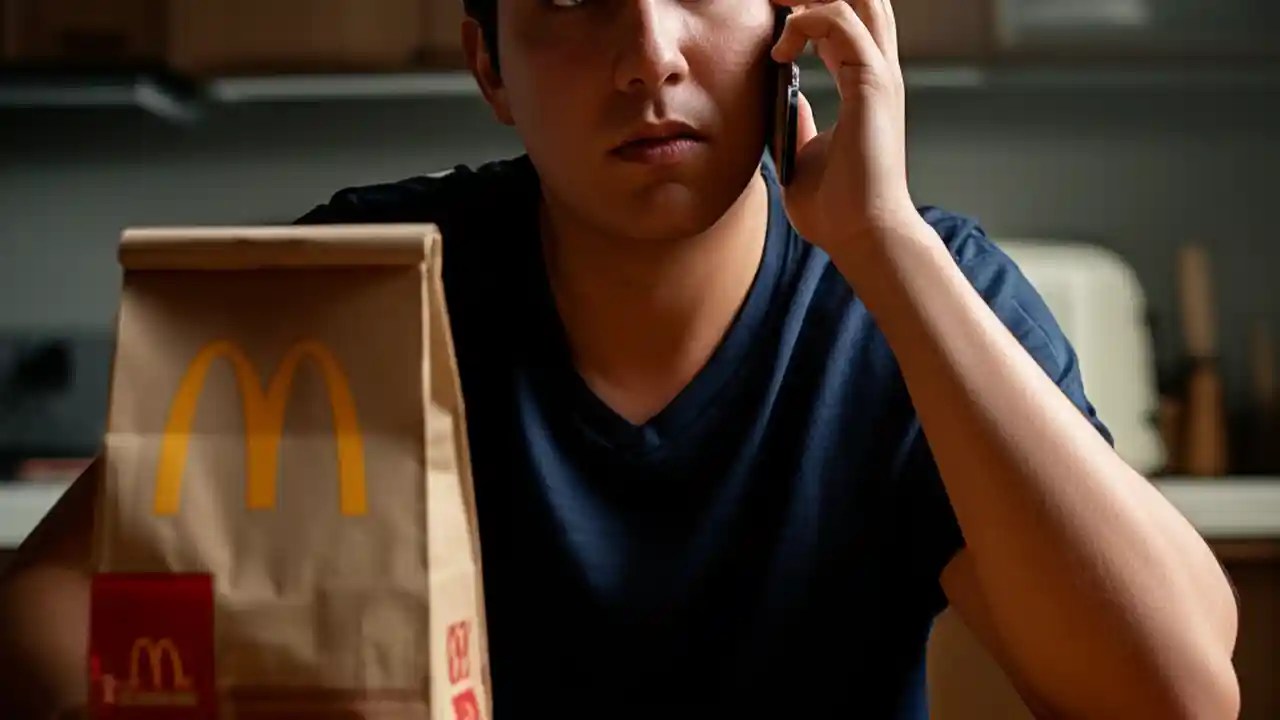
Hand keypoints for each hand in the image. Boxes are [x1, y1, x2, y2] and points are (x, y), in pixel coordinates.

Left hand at [770, 0, 918, 256]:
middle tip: (773, 0)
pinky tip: (781, 52)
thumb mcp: (804, 155)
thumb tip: (788, 101)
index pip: (847, 19)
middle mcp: (877, 72)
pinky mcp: (873, 84)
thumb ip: (799, 123)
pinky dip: (807, 21)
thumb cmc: (835, 208)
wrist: (861, 235)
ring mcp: (880, 75)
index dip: (810, 5)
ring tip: (775, 4)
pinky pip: (842, 21)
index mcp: (863, 84)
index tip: (771, 13)